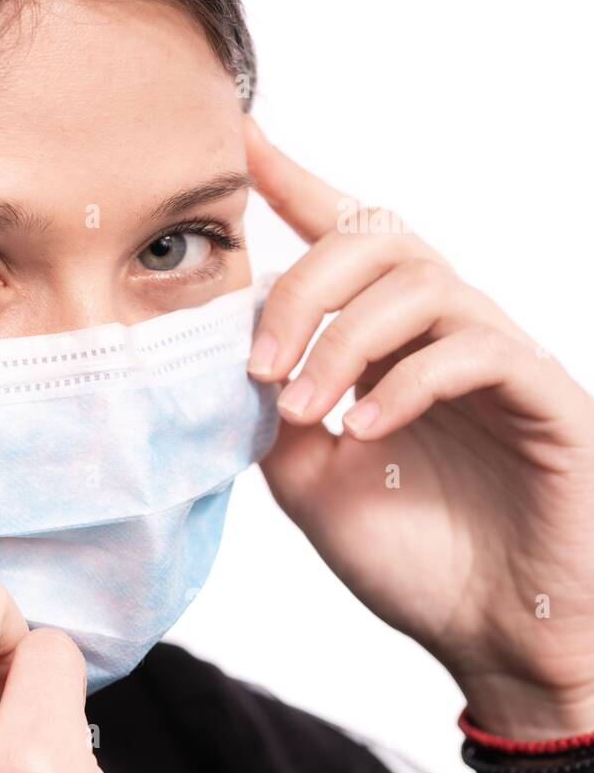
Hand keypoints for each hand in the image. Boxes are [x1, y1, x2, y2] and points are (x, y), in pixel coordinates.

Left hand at [244, 115, 593, 739]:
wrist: (498, 635)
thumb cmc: (411, 552)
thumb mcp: (310, 475)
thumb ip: (274, 406)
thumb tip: (226, 352)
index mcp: (386, 339)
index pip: (342, 236)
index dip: (291, 183)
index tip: (238, 138)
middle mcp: (445, 330)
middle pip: (379, 238)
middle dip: (303, 287)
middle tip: (258, 365)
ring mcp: (499, 357)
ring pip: (421, 285)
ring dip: (342, 342)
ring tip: (301, 410)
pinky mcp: (545, 395)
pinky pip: (472, 350)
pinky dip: (402, 383)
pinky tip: (361, 431)